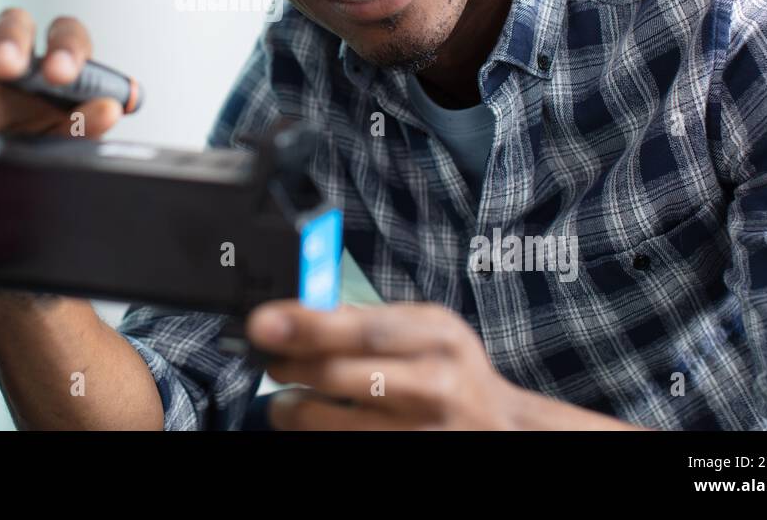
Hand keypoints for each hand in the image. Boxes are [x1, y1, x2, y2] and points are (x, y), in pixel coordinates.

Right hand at [0, 8, 122, 140]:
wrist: (10, 186)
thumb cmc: (44, 146)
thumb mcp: (72, 138)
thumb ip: (89, 123)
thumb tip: (109, 107)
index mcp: (54, 68)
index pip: (65, 34)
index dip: (65, 47)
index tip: (62, 72)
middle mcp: (16, 68)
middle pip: (12, 28)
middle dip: (9, 44)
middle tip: (8, 69)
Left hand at [246, 300, 526, 429]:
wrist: (504, 431)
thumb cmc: (454, 372)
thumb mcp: (428, 331)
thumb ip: (372, 320)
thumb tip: (300, 308)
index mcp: (436, 335)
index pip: (361, 327)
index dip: (307, 325)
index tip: (262, 323)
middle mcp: (434, 382)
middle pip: (343, 374)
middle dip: (291, 365)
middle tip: (266, 360)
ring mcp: (424, 430)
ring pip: (337, 423)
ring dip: (296, 411)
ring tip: (282, 403)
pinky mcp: (412, 458)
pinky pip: (351, 447)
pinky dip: (320, 436)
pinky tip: (310, 424)